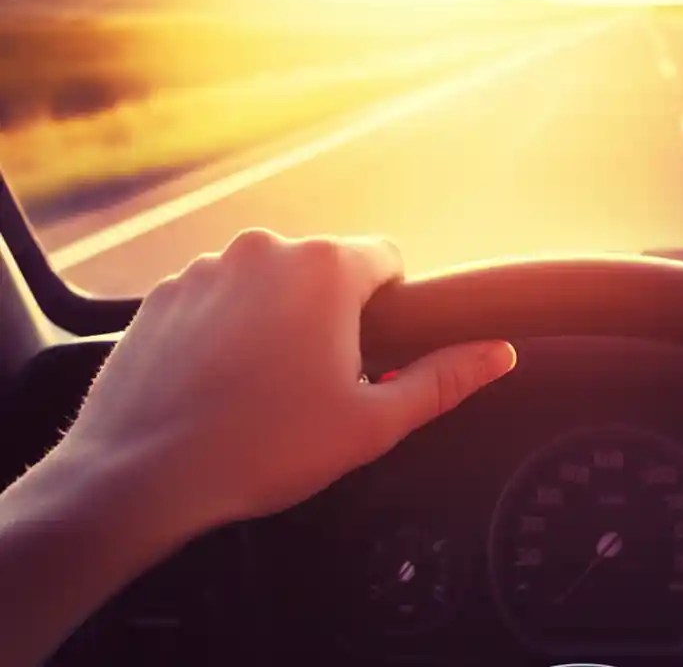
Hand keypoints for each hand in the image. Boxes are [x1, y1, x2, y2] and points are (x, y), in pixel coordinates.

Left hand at [63, 228, 515, 533]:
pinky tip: (221, 384)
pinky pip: (219, 298)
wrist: (141, 474)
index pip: (388, 259)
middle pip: (326, 269)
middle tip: (319, 384)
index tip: (372, 358)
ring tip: (264, 390)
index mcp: (325, 268)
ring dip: (279, 320)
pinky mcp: (162, 293)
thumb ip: (445, 379)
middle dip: (333, 316)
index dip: (393, 310)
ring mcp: (206, 267)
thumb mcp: (374, 423)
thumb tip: (500, 353)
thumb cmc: (265, 449)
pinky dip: (229, 329)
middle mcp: (265, 249)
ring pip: (270, 283)